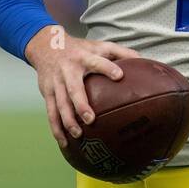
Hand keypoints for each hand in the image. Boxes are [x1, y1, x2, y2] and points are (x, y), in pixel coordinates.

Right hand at [24, 26, 141, 147]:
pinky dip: (56, 128)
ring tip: (78, 135)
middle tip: (90, 119)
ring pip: (60, 104)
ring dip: (67, 120)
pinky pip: (51, 112)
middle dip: (80, 104)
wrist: (46, 45)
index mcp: (83, 58)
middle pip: (73, 89)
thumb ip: (120, 52)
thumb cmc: (79, 49)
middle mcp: (68, 70)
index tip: (119, 75)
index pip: (97, 62)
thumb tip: (142, 60)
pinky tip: (64, 142)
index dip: (107, 68)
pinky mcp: (47, 92)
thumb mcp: (98, 45)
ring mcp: (56, 82)